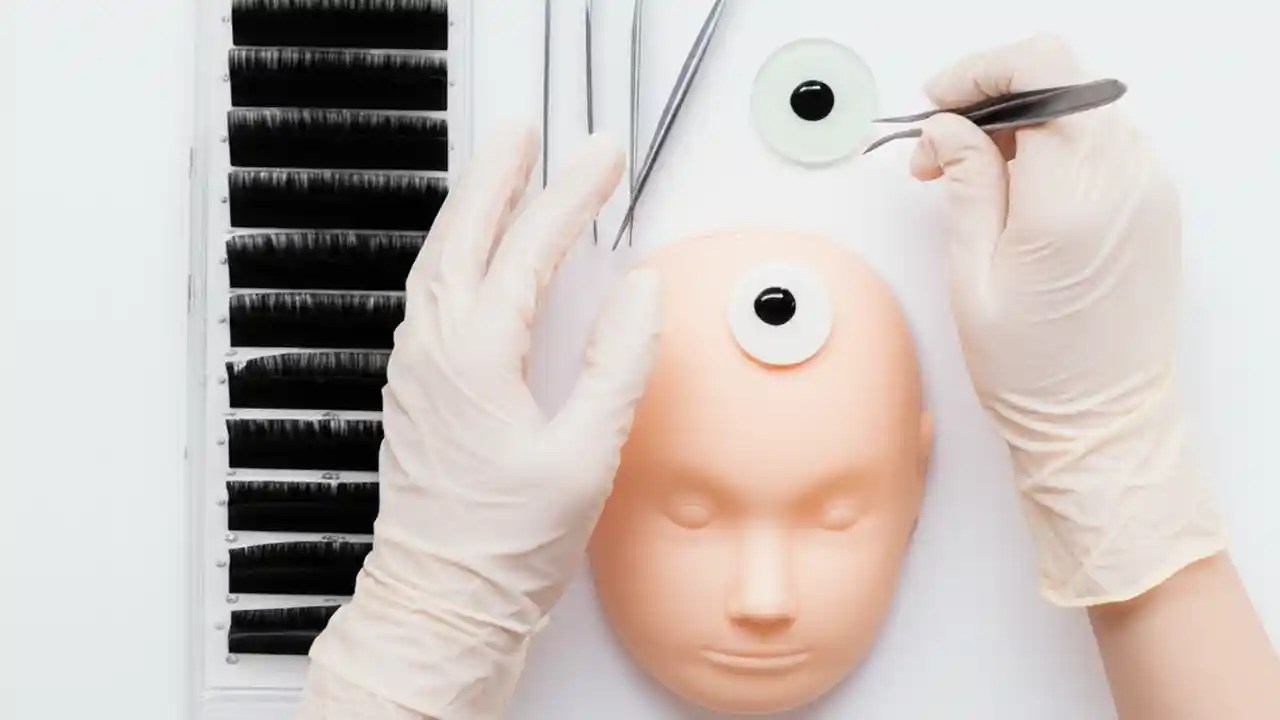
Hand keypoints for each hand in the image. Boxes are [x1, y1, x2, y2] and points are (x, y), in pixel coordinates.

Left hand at [305, 127, 660, 717]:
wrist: (443, 598)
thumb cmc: (505, 544)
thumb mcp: (584, 455)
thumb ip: (616, 365)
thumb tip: (638, 294)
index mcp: (475, 357)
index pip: (529, 250)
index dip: (571, 196)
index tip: (601, 160)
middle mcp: (434, 351)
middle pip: (464, 233)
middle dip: (500, 175)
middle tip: (526, 133)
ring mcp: (416, 367)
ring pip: (440, 258)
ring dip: (472, 207)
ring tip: (501, 173)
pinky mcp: (416, 387)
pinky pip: (432, 292)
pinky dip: (457, 251)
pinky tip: (472, 255)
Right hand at [910, 35, 1225, 605]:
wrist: (1101, 423)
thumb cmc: (1036, 370)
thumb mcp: (972, 274)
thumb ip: (964, 182)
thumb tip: (950, 128)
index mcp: (1075, 195)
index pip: (1042, 68)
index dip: (981, 70)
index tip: (942, 100)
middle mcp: (1126, 181)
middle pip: (1059, 84)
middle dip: (989, 101)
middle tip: (938, 150)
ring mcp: (1150, 190)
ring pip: (1079, 111)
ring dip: (1020, 125)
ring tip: (969, 178)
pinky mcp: (1154, 206)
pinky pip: (1102, 144)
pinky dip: (1054, 148)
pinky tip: (1014, 191)